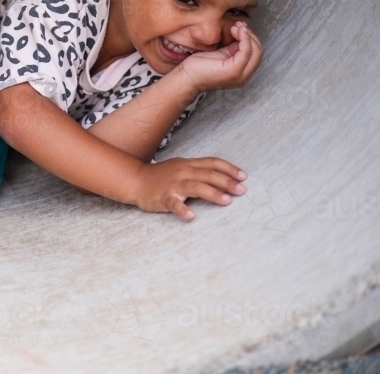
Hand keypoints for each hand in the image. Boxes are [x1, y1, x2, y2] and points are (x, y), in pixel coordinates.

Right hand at [131, 156, 247, 219]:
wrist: (135, 180)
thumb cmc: (161, 176)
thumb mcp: (180, 167)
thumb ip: (199, 170)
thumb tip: (223, 177)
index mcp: (188, 164)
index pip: (212, 163)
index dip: (229, 168)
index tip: (243, 177)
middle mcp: (183, 172)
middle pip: (208, 175)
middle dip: (226, 182)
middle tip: (242, 190)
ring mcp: (173, 185)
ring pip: (195, 187)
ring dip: (212, 193)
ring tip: (227, 201)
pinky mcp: (164, 197)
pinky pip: (174, 204)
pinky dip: (182, 210)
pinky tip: (191, 216)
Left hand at [176, 21, 262, 92]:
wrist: (187, 77)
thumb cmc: (199, 66)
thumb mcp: (220, 54)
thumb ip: (233, 48)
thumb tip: (241, 33)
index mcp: (241, 72)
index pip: (255, 53)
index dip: (250, 37)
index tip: (239, 27)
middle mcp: (244, 76)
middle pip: (258, 51)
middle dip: (250, 35)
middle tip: (239, 25)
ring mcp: (241, 75)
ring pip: (256, 51)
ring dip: (247, 35)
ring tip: (236, 27)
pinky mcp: (234, 71)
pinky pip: (246, 51)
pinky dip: (245, 39)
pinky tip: (237, 31)